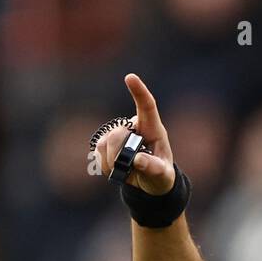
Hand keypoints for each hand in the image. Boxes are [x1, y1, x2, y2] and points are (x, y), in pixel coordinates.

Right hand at [94, 73, 175, 194]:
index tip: (130, 77)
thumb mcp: (163, 175)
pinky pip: (98, 150)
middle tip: (133, 166)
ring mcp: (118, 132)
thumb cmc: (160, 175)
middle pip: (119, 133)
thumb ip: (153, 168)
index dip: (139, 91)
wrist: (148, 183)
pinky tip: (116, 168)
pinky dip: (105, 164)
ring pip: (105, 142)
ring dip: (112, 161)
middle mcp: (134, 126)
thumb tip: (137, 161)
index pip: (147, 106)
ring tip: (126, 169)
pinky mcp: (106, 141)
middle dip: (121, 154)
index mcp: (153, 129)